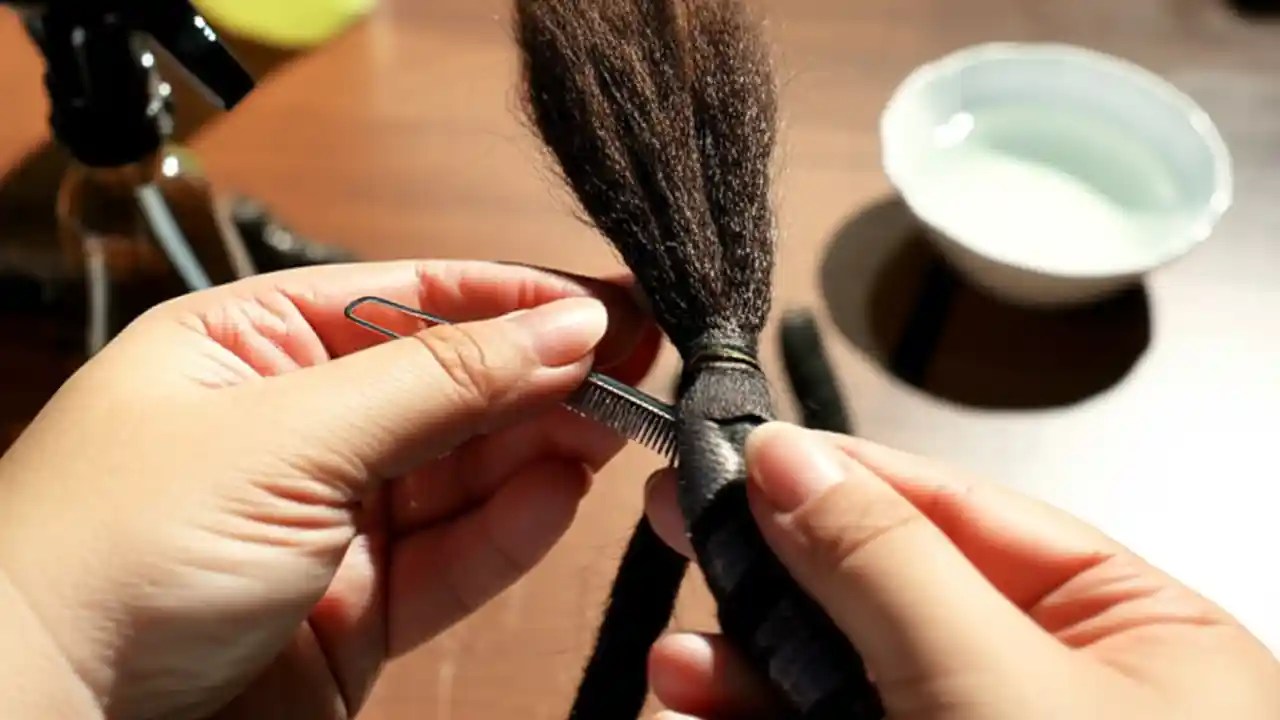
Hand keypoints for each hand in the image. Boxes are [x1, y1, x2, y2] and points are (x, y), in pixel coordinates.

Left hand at [0, 260, 660, 719]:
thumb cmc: (107, 554)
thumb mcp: (285, 436)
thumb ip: (438, 382)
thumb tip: (566, 326)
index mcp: (249, 347)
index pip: (409, 297)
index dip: (512, 296)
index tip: (608, 302)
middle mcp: (293, 427)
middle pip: (447, 384)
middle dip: (539, 371)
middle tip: (638, 364)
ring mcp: (327, 522)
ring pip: (461, 473)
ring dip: (539, 447)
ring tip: (619, 425)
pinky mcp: (356, 610)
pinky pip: (452, 559)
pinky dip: (511, 529)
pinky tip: (563, 495)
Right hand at [644, 423, 1279, 718]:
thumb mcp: (993, 684)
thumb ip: (887, 560)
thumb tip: (791, 458)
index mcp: (1129, 626)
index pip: (959, 510)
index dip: (840, 474)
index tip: (740, 454)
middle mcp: (1060, 683)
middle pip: (888, 588)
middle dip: (779, 576)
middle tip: (684, 526)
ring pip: (848, 676)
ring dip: (753, 668)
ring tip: (683, 669)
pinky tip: (705, 715)